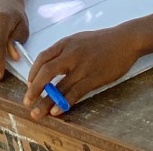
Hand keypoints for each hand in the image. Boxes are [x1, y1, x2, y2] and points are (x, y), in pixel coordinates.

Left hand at [22, 26, 142, 118]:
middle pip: (46, 72)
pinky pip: (74, 93)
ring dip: (46, 102)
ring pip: (59, 87)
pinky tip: (57, 110)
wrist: (125, 40)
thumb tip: (48, 67)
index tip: (29, 84)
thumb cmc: (101, 41)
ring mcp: (82, 67)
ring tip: (38, 113)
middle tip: (27, 101)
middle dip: (34, 89)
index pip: (42, 58)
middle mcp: (71, 54)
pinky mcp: (93, 78)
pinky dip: (64, 103)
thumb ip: (63, 51)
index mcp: (65, 43)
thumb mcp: (78, 40)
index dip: (33, 73)